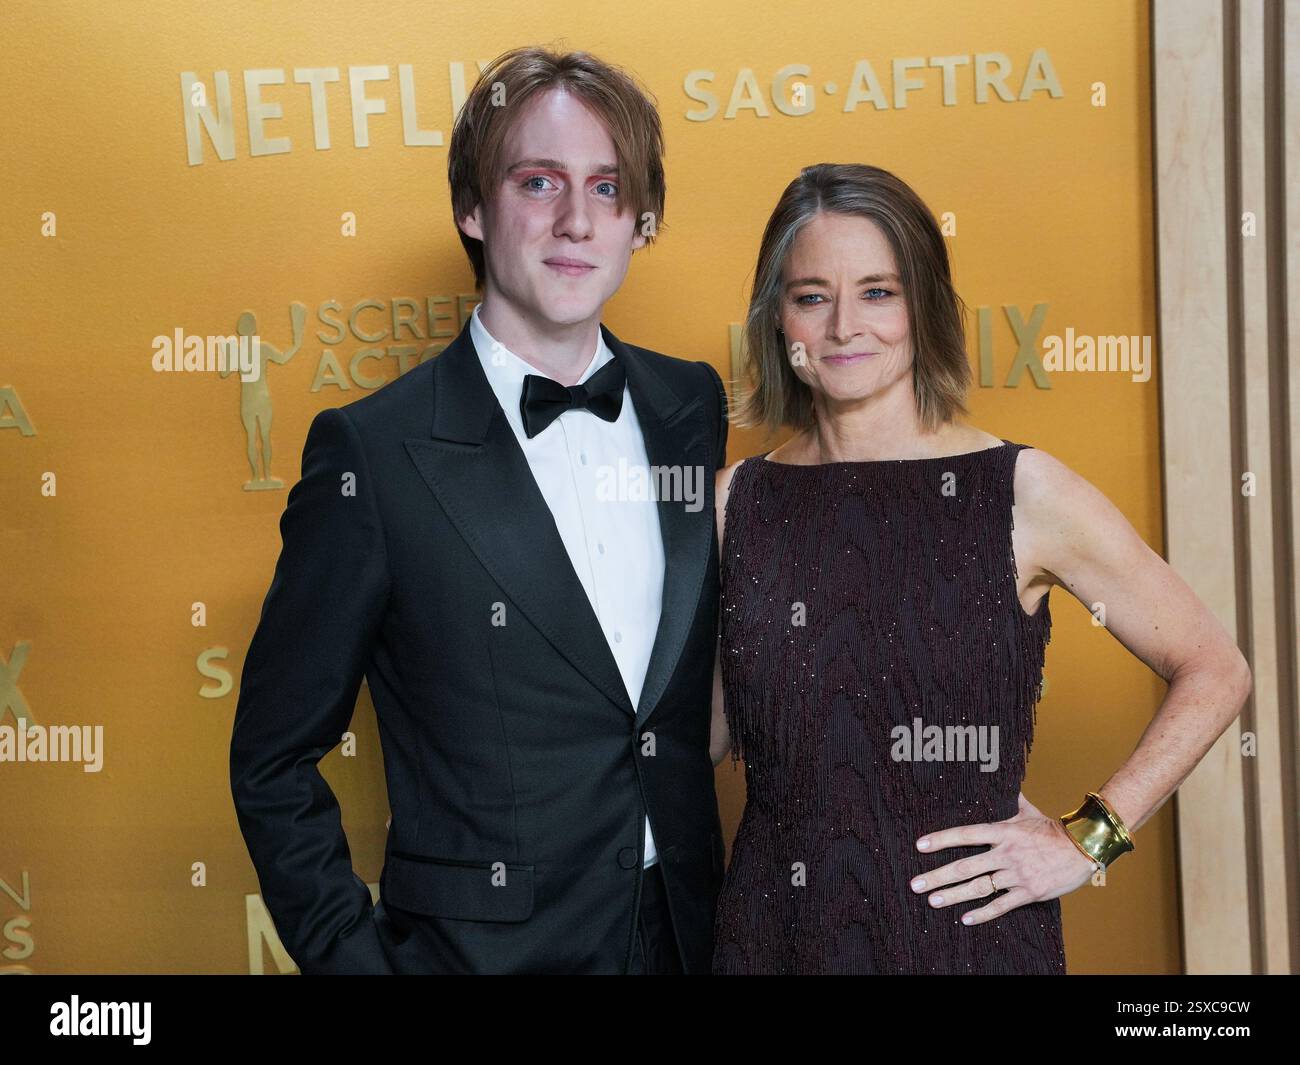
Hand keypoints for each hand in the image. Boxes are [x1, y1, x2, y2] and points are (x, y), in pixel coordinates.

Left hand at [910, 791, 1097, 925]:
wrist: (1085, 848)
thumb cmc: (1054, 829)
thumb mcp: (1029, 812)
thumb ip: (1012, 801)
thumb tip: (1005, 783)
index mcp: (1003, 832)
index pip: (965, 834)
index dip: (941, 839)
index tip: (920, 846)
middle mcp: (1006, 853)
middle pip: (965, 866)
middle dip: (937, 876)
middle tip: (915, 884)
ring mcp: (1017, 874)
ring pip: (978, 887)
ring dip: (953, 895)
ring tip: (932, 901)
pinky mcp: (1029, 892)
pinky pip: (1002, 905)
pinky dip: (983, 913)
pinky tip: (965, 919)